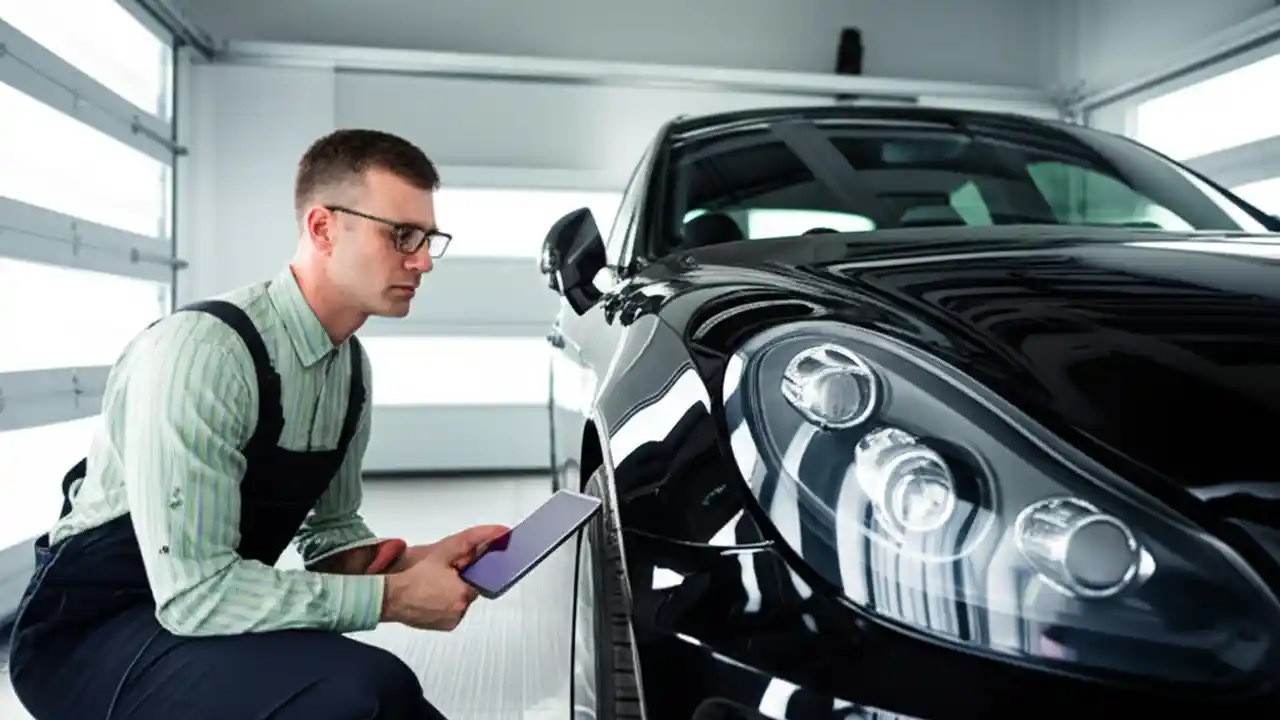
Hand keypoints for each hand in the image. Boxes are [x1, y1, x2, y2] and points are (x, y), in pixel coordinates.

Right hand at [380, 525, 508, 630]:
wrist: (389, 596)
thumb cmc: (412, 575)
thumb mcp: (445, 550)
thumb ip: (473, 539)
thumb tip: (498, 532)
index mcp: (464, 592)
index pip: (481, 579)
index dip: (469, 571)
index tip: (459, 568)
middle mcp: (460, 610)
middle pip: (470, 590)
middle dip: (460, 581)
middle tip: (442, 574)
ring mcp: (451, 621)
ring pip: (460, 601)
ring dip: (452, 593)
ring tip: (434, 586)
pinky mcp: (443, 627)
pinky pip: (451, 613)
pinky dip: (445, 605)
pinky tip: (432, 597)